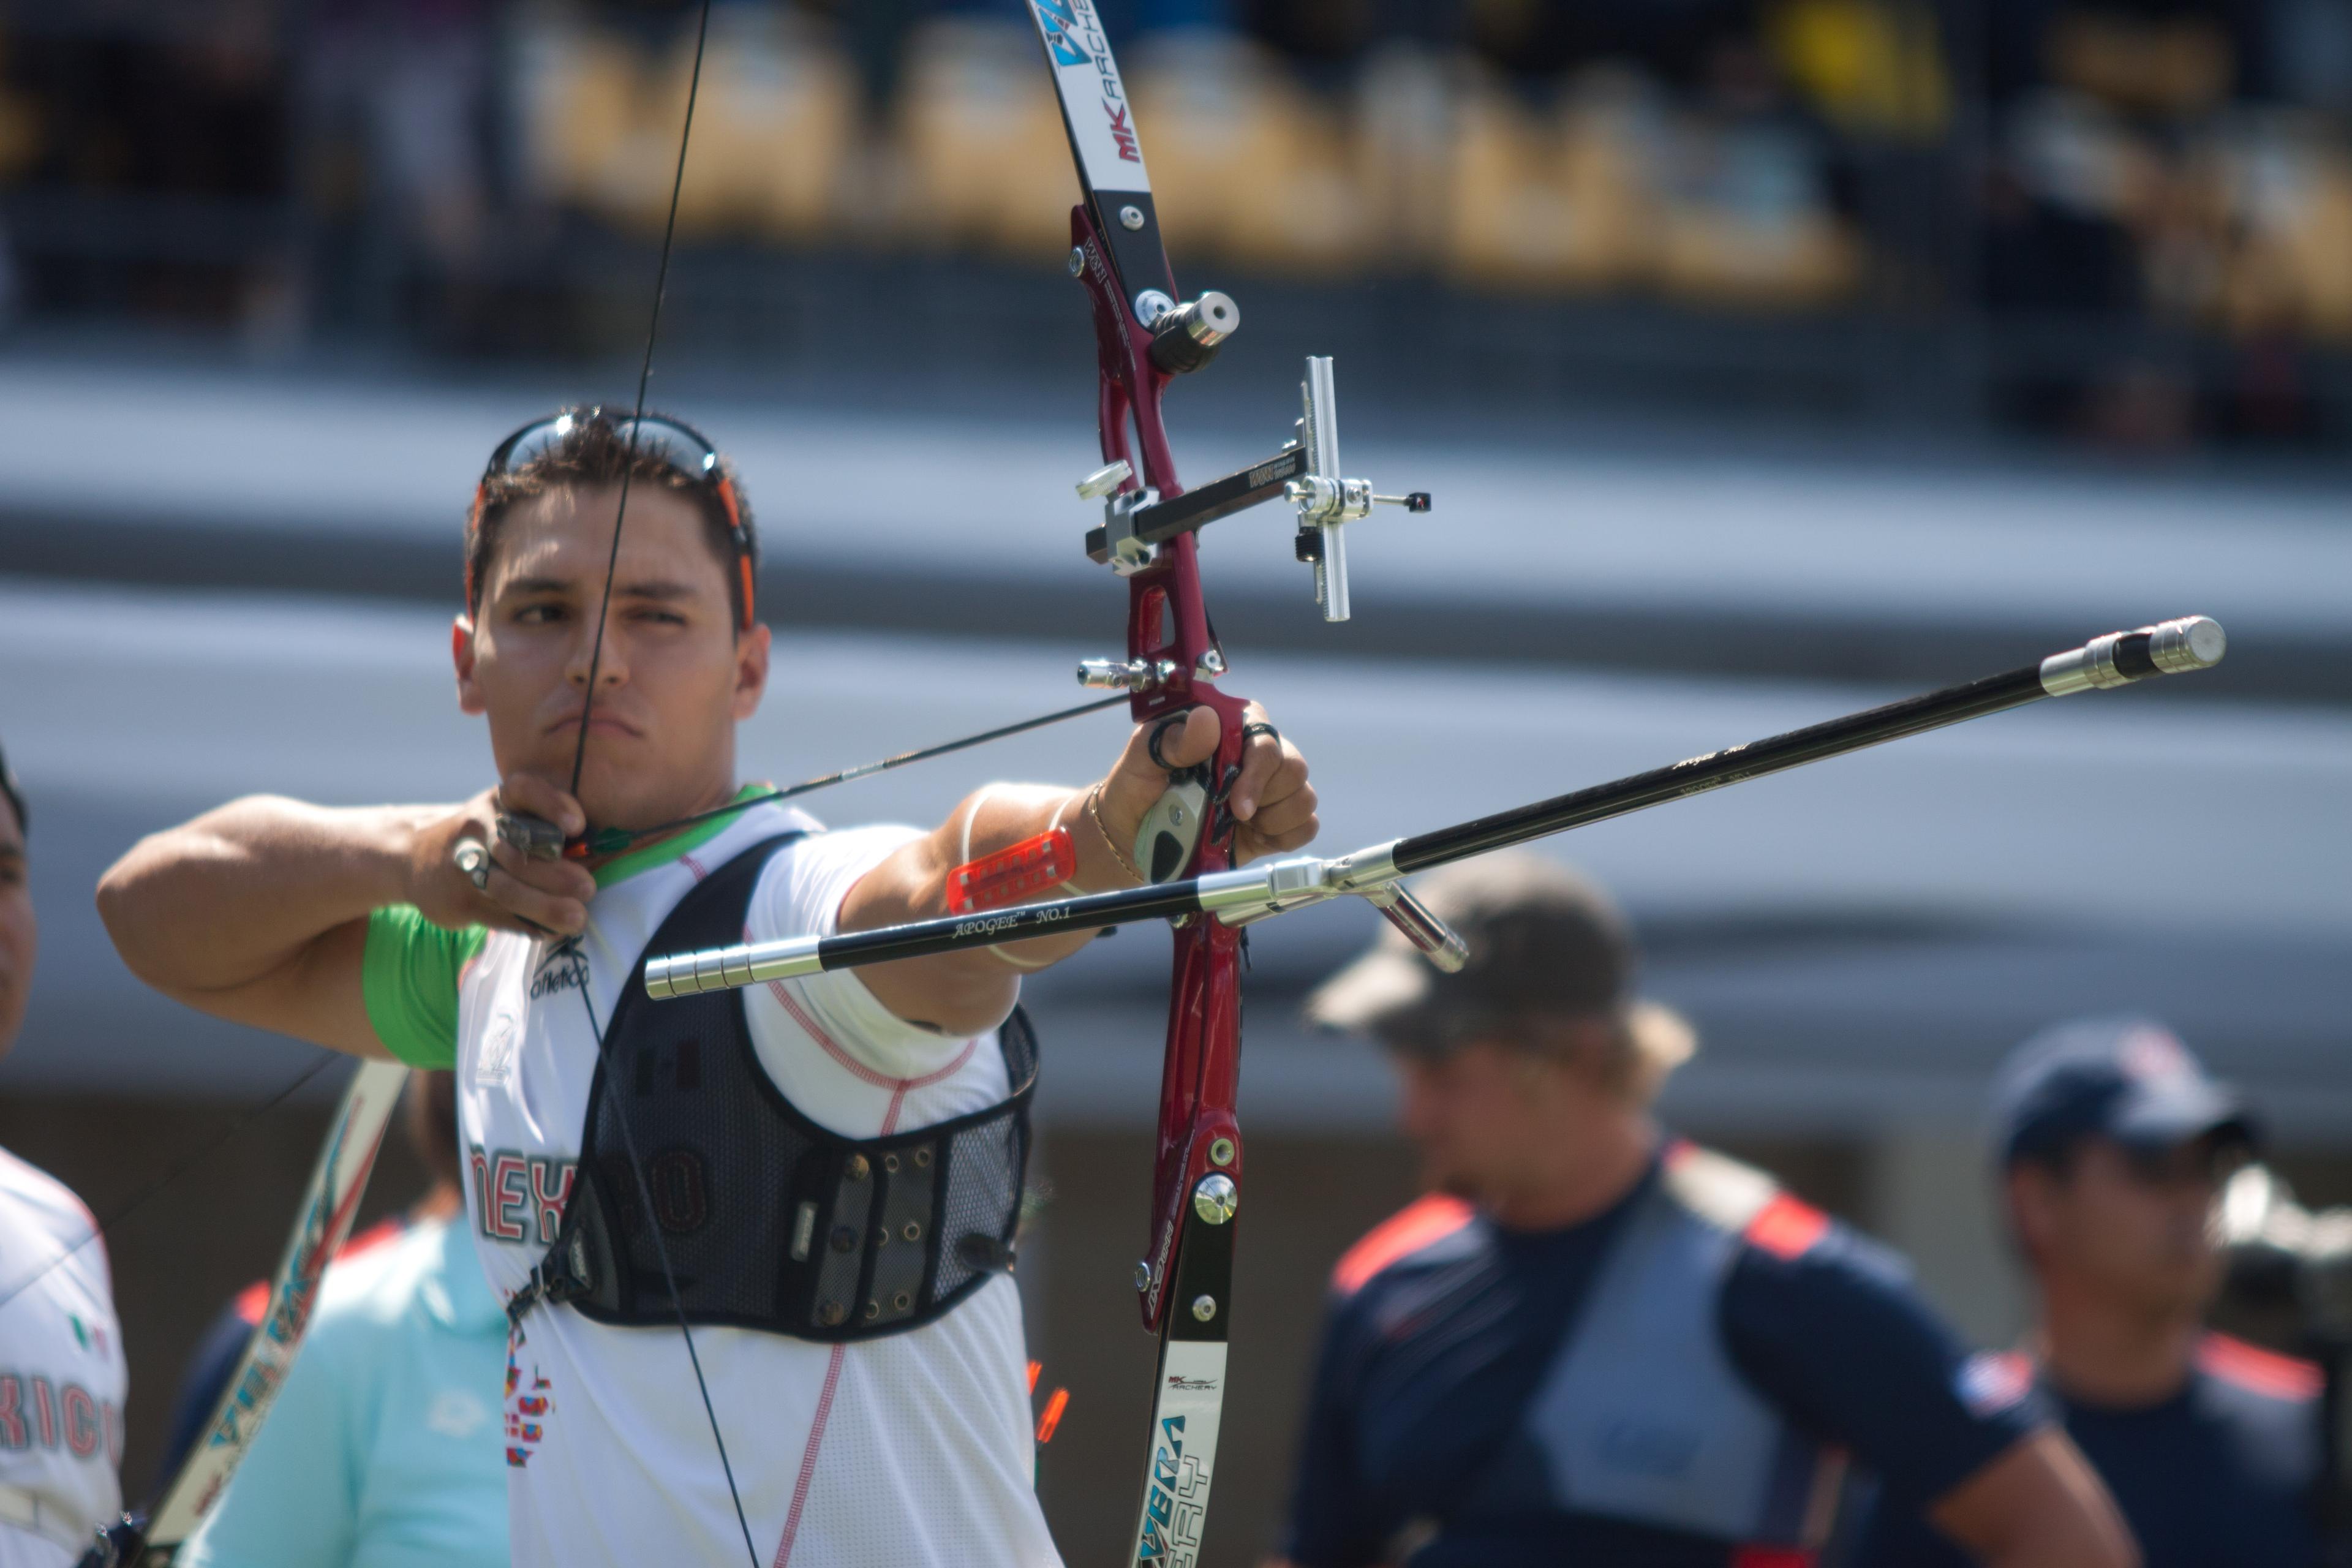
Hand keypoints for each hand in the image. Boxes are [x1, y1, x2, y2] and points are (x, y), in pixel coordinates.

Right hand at [407, 777, 597, 936]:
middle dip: (554, 872)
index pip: (524, 790)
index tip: (577, 826)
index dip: (551, 805)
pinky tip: (549, 931)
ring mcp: (464, 864)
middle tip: (588, 888)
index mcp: (500, 800)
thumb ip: (545, 830)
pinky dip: (526, 925)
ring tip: (576, 918)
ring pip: (505, 888)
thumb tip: (596, 857)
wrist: (414, 856)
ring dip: (543, 906)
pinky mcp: (457, 901)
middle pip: (517, 850)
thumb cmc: (487, 835)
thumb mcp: (507, 816)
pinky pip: (496, 915)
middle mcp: (479, 826)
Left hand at [1095, 701, 1317, 870]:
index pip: (1264, 736)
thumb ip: (1171, 740)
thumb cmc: (1136, 790)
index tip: (1236, 804)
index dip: (1258, 771)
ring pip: (1303, 797)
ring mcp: (1267, 790)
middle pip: (1293, 766)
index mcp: (1228, 728)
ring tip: (1237, 825)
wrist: (1132, 837)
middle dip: (1265, 796)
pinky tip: (1253, 837)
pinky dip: (1285, 836)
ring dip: (1274, 818)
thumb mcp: (1140, 761)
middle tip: (1233, 816)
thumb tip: (1206, 719)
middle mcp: (1254, 755)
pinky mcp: (1274, 823)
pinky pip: (1306, 826)